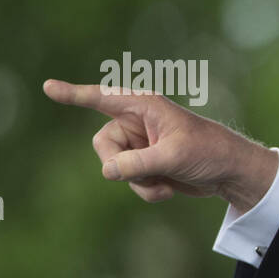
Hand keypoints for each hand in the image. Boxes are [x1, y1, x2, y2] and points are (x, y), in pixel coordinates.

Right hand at [42, 80, 278, 211]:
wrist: (231, 173)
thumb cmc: (209, 152)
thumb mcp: (173, 156)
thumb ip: (138, 163)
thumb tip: (107, 170)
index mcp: (145, 107)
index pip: (102, 98)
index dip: (73, 94)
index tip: (47, 86)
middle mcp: (138, 123)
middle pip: (103, 145)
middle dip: (119, 164)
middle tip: (145, 172)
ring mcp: (140, 145)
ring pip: (115, 168)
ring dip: (137, 182)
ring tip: (164, 184)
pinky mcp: (146, 165)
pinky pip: (130, 180)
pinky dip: (146, 190)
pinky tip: (168, 191)